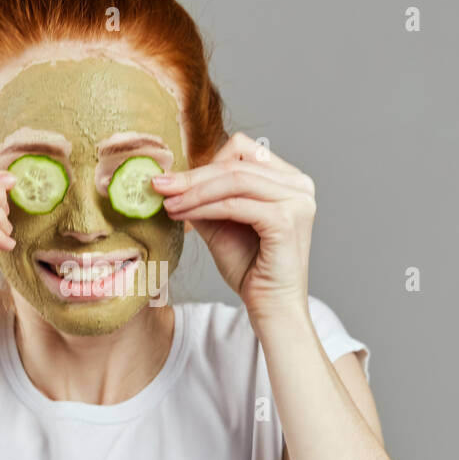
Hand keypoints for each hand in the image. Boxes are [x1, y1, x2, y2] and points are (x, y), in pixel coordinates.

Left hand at [153, 132, 314, 322]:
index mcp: (289, 180)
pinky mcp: (286, 221)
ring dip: (194, 192)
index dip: (206, 162)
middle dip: (192, 176)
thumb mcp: (222, 224)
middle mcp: (300, 185)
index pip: (243, 151)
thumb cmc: (250, 270)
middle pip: (236, 164)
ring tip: (167, 203)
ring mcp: (297, 201)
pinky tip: (183, 215)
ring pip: (233, 181)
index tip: (174, 180)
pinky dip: (204, 207)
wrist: (271, 308)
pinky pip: (234, 205)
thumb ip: (206, 198)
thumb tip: (172, 177)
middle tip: (159, 185)